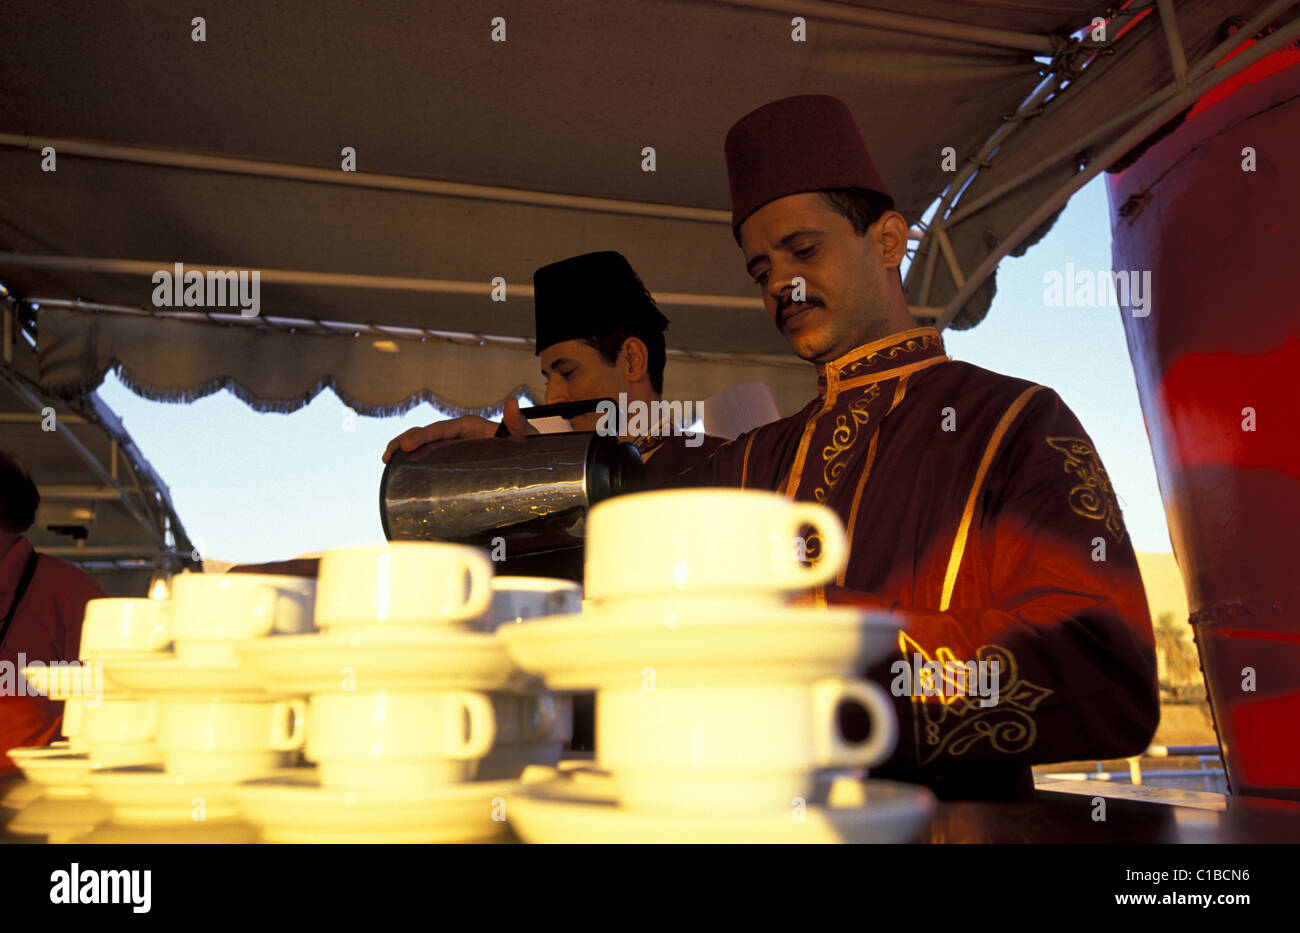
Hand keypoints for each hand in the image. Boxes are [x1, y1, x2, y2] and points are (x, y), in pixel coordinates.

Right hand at [381, 398, 535, 461]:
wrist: (529, 457)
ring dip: (404, 450)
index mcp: (469, 426)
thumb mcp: (523, 433)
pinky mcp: (454, 458)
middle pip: (426, 435)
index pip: (440, 428)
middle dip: (405, 441)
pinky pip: (430, 457)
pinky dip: (414, 461)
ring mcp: (454, 446)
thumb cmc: (526, 444)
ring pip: (424, 445)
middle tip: (388, 455)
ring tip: (386, 459)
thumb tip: (512, 402)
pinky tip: (400, 470)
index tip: (409, 446)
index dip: (422, 436)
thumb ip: (517, 421)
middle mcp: (458, 434)